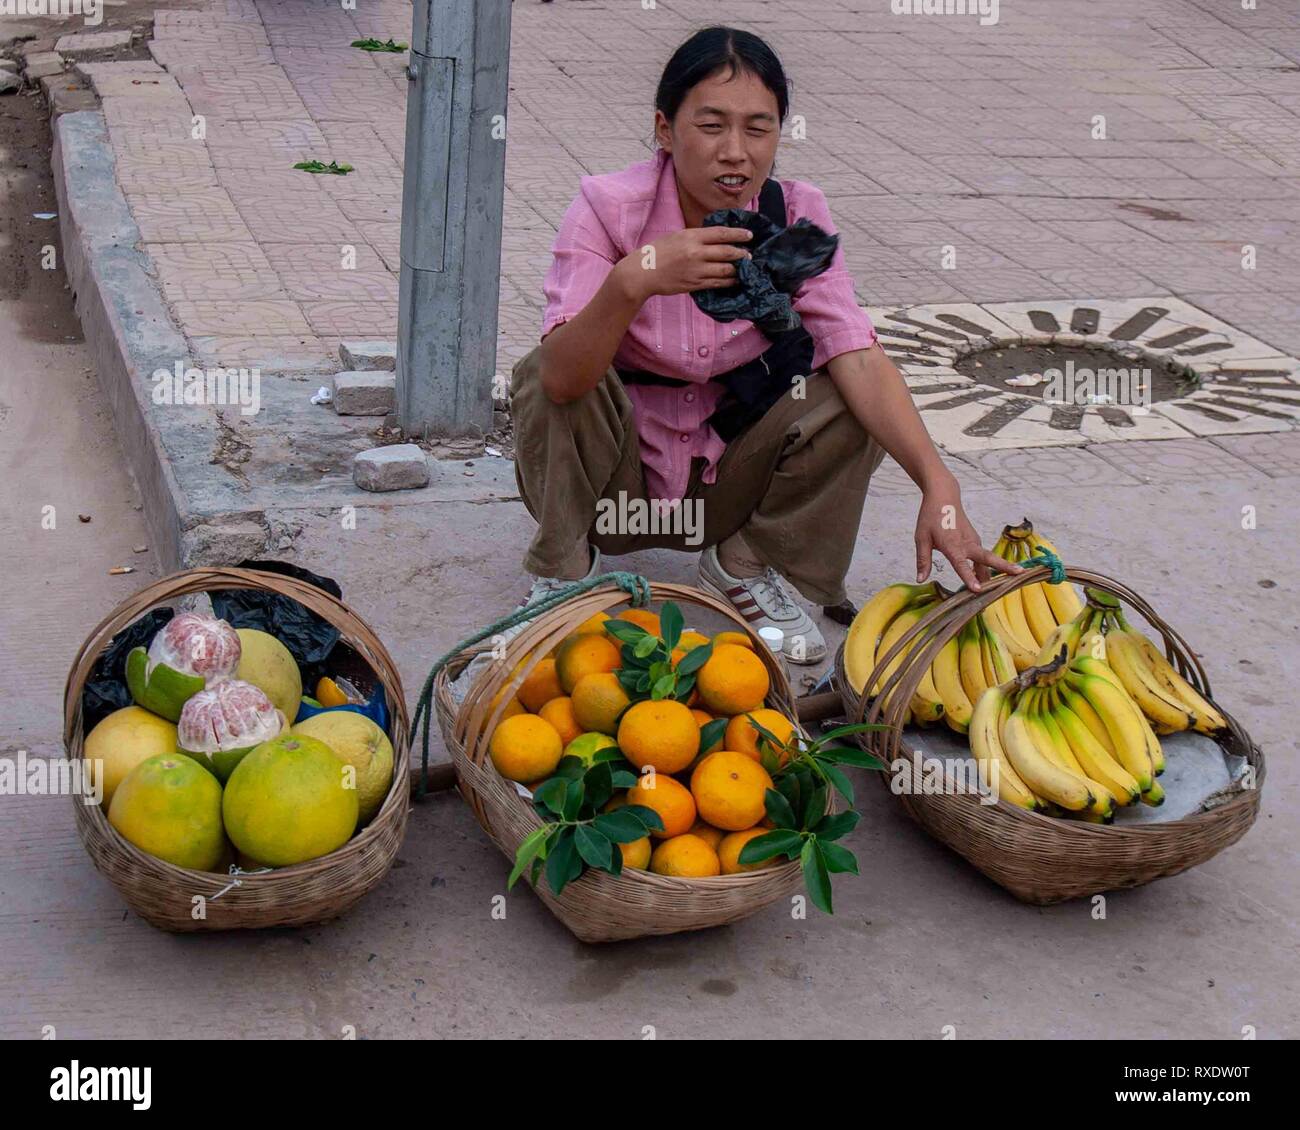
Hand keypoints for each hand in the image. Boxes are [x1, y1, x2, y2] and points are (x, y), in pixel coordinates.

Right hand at [622, 226, 752, 299]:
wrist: (643, 272)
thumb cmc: (658, 251)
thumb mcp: (677, 236)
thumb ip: (696, 236)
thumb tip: (715, 237)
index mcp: (692, 237)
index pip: (721, 233)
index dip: (738, 234)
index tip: (749, 235)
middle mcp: (696, 253)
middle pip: (727, 252)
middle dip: (742, 253)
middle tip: (749, 254)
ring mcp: (696, 270)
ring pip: (725, 270)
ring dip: (738, 269)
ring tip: (745, 267)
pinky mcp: (694, 284)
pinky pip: (717, 283)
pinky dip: (728, 281)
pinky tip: (734, 279)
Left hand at [914, 477, 1018, 592]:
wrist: (943, 496)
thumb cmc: (930, 517)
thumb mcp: (921, 538)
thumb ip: (923, 560)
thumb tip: (920, 580)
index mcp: (951, 544)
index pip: (961, 564)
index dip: (969, 577)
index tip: (978, 590)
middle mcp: (967, 543)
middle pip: (988, 558)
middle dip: (1004, 567)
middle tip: (1019, 576)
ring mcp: (974, 540)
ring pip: (988, 560)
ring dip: (998, 572)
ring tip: (1008, 586)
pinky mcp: (976, 540)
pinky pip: (983, 557)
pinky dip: (988, 568)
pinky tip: (989, 581)